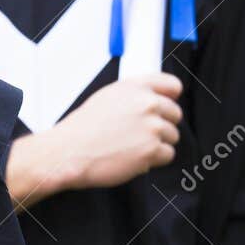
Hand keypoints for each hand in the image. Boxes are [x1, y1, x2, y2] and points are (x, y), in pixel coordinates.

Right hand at [6, 73, 183, 208]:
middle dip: (162, 125)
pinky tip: (134, 157)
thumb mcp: (108, 97)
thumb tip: (154, 100)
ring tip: (132, 146)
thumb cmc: (83, 128)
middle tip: (141, 134)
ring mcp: (152, 127)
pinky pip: (168, 154)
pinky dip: (154, 160)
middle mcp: (147, 103)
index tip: (166, 107)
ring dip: (157, 144)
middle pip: (175, 113)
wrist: (69, 151)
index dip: (171, 98)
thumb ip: (134, 95)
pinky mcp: (152, 150)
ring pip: (172, 136)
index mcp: (136, 87)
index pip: (172, 84)